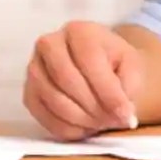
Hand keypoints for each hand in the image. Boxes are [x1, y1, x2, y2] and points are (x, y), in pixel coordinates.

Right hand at [24, 21, 143, 140]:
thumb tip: (121, 112)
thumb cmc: (115, 65)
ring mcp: (34, 68)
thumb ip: (128, 85)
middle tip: (112, 121)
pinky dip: (67, 128)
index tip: (126, 115)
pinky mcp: (28, 93)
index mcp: (78, 31)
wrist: (98, 67)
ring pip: (54, 100)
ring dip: (81, 119)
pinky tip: (85, 128)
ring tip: (101, 123)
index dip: (108, 92)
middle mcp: (49, 44)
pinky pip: (43, 117)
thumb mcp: (131, 67)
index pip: (89, 60)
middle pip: (67, 80)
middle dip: (93, 107)